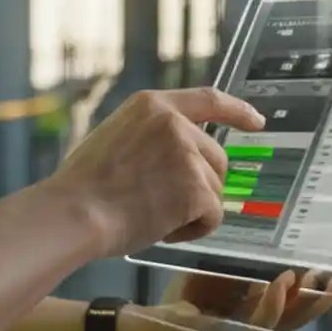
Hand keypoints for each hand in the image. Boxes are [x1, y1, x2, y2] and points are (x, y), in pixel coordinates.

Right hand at [44, 88, 264, 258]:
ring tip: (153, 217)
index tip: (257, 121)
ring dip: (192, 211)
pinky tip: (163, 230)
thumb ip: (150, 137)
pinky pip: (213, 216)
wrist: (75, 213)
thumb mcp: (115, 138)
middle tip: (163, 205)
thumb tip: (176, 157)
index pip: (209, 100)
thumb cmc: (83, 187)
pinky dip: (193, 230)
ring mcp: (188, 154)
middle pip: (216, 159)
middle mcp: (175, 123)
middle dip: (200, 186)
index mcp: (152, 105)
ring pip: (214, 191)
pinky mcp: (197, 188)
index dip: (237, 111)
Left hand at [118, 269, 331, 330]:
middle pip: (294, 321)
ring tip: (310, 278)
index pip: (288, 311)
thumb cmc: (178, 306)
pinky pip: (257, 322)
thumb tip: (260, 273)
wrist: (149, 329)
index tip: (322, 274)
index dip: (308, 295)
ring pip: (283, 324)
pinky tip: (277, 283)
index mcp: (250, 320)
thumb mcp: (211, 284)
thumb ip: (236, 279)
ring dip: (300, 302)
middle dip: (317, 302)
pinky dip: (271, 303)